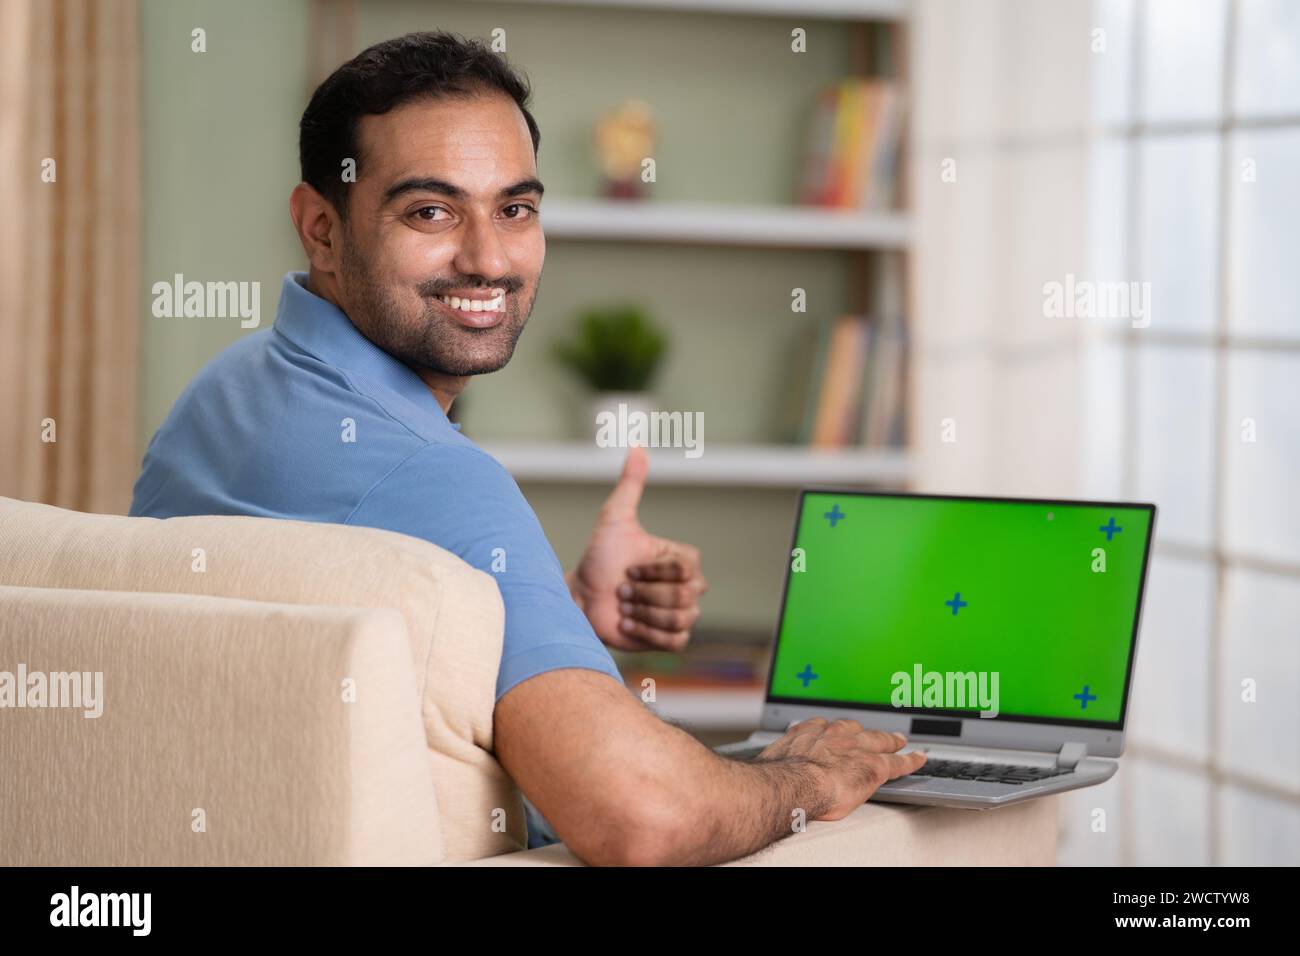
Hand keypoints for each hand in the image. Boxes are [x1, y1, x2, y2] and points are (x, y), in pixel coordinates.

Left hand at [569, 445, 708, 651]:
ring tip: (624, 607)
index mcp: (683, 561)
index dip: (655, 571)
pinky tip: (627, 624)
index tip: (630, 566)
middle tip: (624, 588)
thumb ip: (630, 484)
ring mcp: (680, 614)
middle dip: (645, 593)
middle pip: (685, 597)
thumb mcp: (614, 519)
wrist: (580, 598)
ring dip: (643, 613)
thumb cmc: (598, 558)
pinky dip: (645, 633)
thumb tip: (637, 446)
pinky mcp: (670, 639)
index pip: (687, 570)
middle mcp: (687, 588)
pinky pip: (674, 641)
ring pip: (679, 619)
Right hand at [758, 718, 926, 819]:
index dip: (833, 732)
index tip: (835, 733)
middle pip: (855, 729)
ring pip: (879, 740)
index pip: (824, 728)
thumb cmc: (778, 778)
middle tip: (870, 733)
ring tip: (899, 741)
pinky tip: (919, 759)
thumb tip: (773, 773)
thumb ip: (781, 762)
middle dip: (863, 731)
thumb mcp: (774, 763)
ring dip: (889, 741)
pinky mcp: (874, 766)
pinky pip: (897, 761)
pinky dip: (910, 760)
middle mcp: (833, 735)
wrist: (793, 784)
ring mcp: (855, 748)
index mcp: (808, 733)